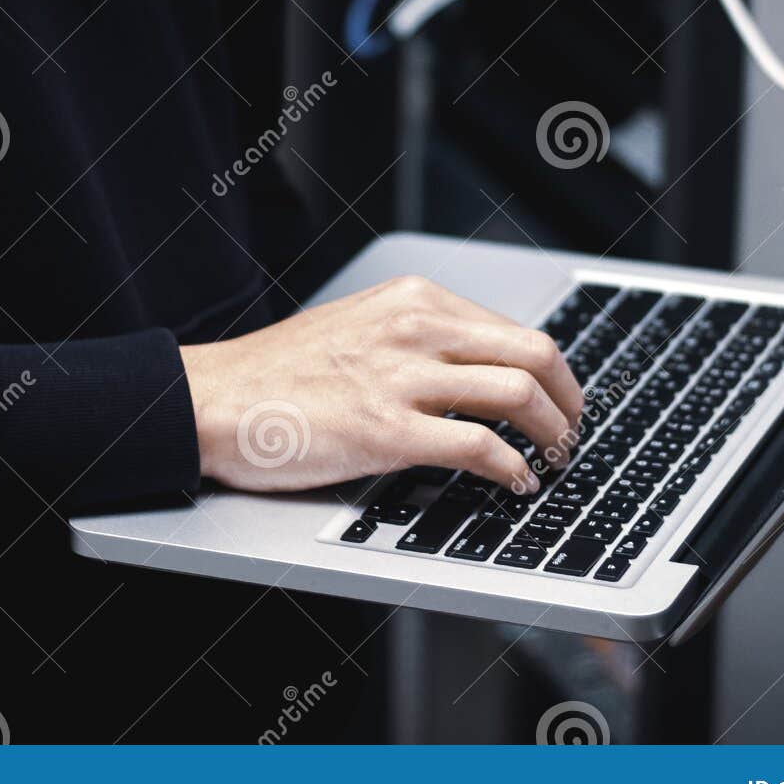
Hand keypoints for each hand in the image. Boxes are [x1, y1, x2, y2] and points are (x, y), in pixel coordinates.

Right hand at [179, 275, 584, 494]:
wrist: (213, 398)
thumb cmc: (277, 374)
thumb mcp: (360, 328)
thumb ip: (417, 340)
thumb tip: (479, 371)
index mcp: (413, 299)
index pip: (514, 328)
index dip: (553, 372)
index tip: (561, 400)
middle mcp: (415, 327)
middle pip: (535, 352)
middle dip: (569, 400)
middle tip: (570, 432)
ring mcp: (402, 378)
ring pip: (518, 393)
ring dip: (551, 435)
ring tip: (551, 461)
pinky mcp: (387, 430)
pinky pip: (479, 447)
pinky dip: (512, 469)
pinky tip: (514, 484)